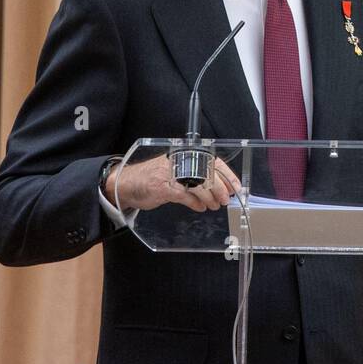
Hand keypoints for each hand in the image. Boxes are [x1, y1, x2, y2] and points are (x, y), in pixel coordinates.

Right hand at [105, 155, 239, 212]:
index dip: (228, 176)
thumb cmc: (154, 177)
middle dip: (220, 190)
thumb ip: (195, 175)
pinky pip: (186, 196)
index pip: (214, 163)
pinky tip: (200, 208)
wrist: (126, 183)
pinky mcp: (163, 188)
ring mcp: (171, 175)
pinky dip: (196, 204)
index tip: (236, 188)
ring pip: (200, 186)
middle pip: (209, 175)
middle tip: (226, 200)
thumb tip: (219, 186)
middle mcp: (180, 162)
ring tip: (214, 206)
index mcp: (186, 156)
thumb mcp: (177, 171)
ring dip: (210, 199)